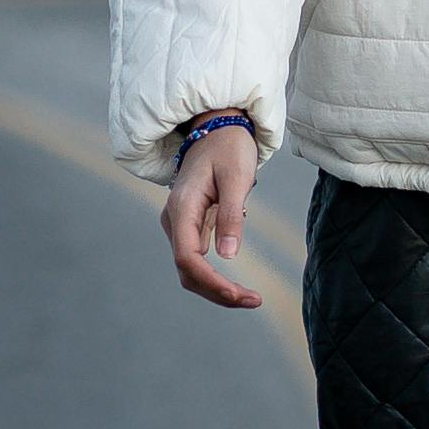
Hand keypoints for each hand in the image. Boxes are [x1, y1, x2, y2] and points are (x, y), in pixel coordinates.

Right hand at [165, 118, 264, 308]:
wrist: (217, 127)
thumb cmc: (229, 148)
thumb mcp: (237, 177)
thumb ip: (231, 215)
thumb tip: (227, 256)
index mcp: (182, 207)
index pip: (188, 258)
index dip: (211, 282)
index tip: (239, 295)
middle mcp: (174, 219)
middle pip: (187, 270)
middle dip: (217, 291)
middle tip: (253, 301)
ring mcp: (179, 224)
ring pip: (190, 269)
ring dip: (216, 288)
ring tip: (250, 298)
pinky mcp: (189, 226)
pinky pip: (196, 261)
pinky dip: (215, 277)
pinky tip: (237, 286)